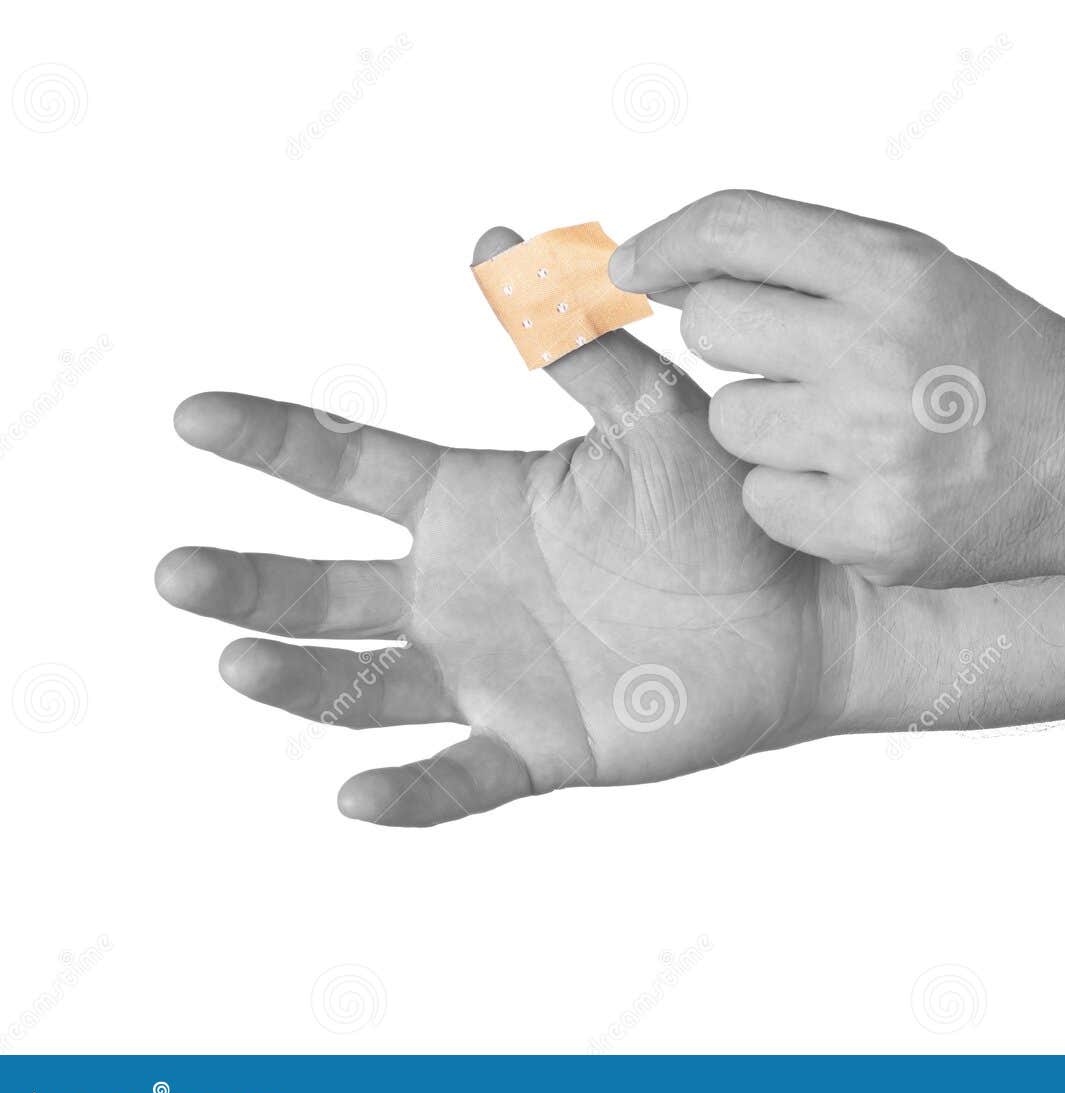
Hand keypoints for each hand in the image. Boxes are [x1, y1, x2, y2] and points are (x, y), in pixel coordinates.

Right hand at [155, 229, 848, 826]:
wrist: (798, 610)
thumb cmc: (725, 509)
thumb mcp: (651, 415)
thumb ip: (575, 343)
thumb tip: (493, 235)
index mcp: (475, 503)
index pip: (349, 467)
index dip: (273, 441)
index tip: (193, 415)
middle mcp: (462, 590)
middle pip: (325, 587)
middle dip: (248, 582)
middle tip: (176, 572)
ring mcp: (492, 673)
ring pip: (366, 684)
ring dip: (297, 678)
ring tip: (237, 662)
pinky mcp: (539, 745)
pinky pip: (459, 777)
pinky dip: (408, 792)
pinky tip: (356, 796)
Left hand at [609, 190, 1064, 587]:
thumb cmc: (992, 357)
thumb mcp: (919, 274)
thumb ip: (806, 264)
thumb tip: (669, 273)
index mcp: (895, 271)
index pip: (736, 228)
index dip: (666, 242)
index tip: (632, 269)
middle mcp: (881, 351)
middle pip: (712, 327)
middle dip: (732, 341)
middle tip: (794, 363)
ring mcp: (877, 448)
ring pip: (730, 422)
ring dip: (767, 427)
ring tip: (845, 431)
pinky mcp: (875, 530)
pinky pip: (762, 502)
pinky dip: (793, 497)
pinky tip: (855, 486)